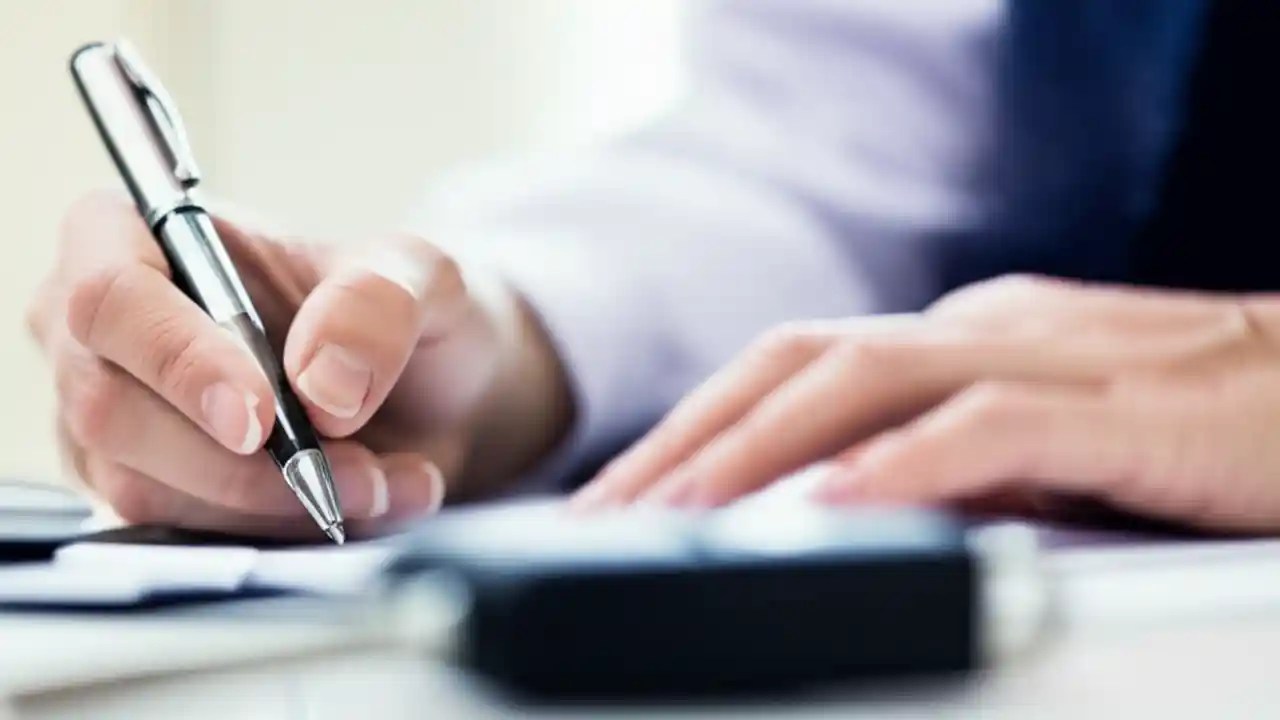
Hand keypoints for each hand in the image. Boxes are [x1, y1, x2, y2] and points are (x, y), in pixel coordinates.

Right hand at [29, 191, 571, 538]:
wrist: (426, 393)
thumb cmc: (394, 313)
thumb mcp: (419, 276)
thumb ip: (377, 304)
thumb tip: (321, 384)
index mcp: (140, 232)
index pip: (110, 295)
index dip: (176, 360)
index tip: (260, 418)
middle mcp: (103, 326)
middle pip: (113, 408)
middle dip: (244, 461)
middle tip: (357, 470)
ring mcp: (110, 416)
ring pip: (147, 487)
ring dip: (278, 503)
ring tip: (386, 483)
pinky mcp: (141, 489)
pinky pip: (183, 532)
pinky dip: (283, 529)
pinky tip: (366, 506)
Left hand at [575, 275, 1279, 532]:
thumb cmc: (1203, 432)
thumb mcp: (1046, 442)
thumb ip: (949, 462)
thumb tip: (839, 511)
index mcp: (965, 337)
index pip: (797, 366)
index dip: (698, 424)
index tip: (625, 497)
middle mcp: (990, 329)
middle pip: (800, 362)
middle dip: (692, 438)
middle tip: (605, 517)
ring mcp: (1055, 358)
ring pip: (869, 379)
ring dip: (759, 448)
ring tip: (675, 516)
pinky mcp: (1130, 407)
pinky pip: (990, 426)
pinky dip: (902, 464)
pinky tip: (832, 507)